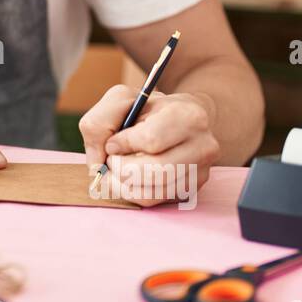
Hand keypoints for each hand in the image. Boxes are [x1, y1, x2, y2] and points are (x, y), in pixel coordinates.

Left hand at [78, 85, 218, 205]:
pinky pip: (154, 201)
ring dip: (123, 183)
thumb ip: (100, 122)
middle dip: (121, 168)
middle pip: (154, 171)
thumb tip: (99, 163)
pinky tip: (127, 178)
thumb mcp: (120, 99)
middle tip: (112, 159)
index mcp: (189, 116)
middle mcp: (203, 146)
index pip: (151, 140)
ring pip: (153, 191)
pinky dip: (131, 192)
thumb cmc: (147, 109)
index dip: (124, 143)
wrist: (178, 121)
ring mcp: (201, 171)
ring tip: (117, 168)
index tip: (115, 140)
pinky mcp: (191, 190)